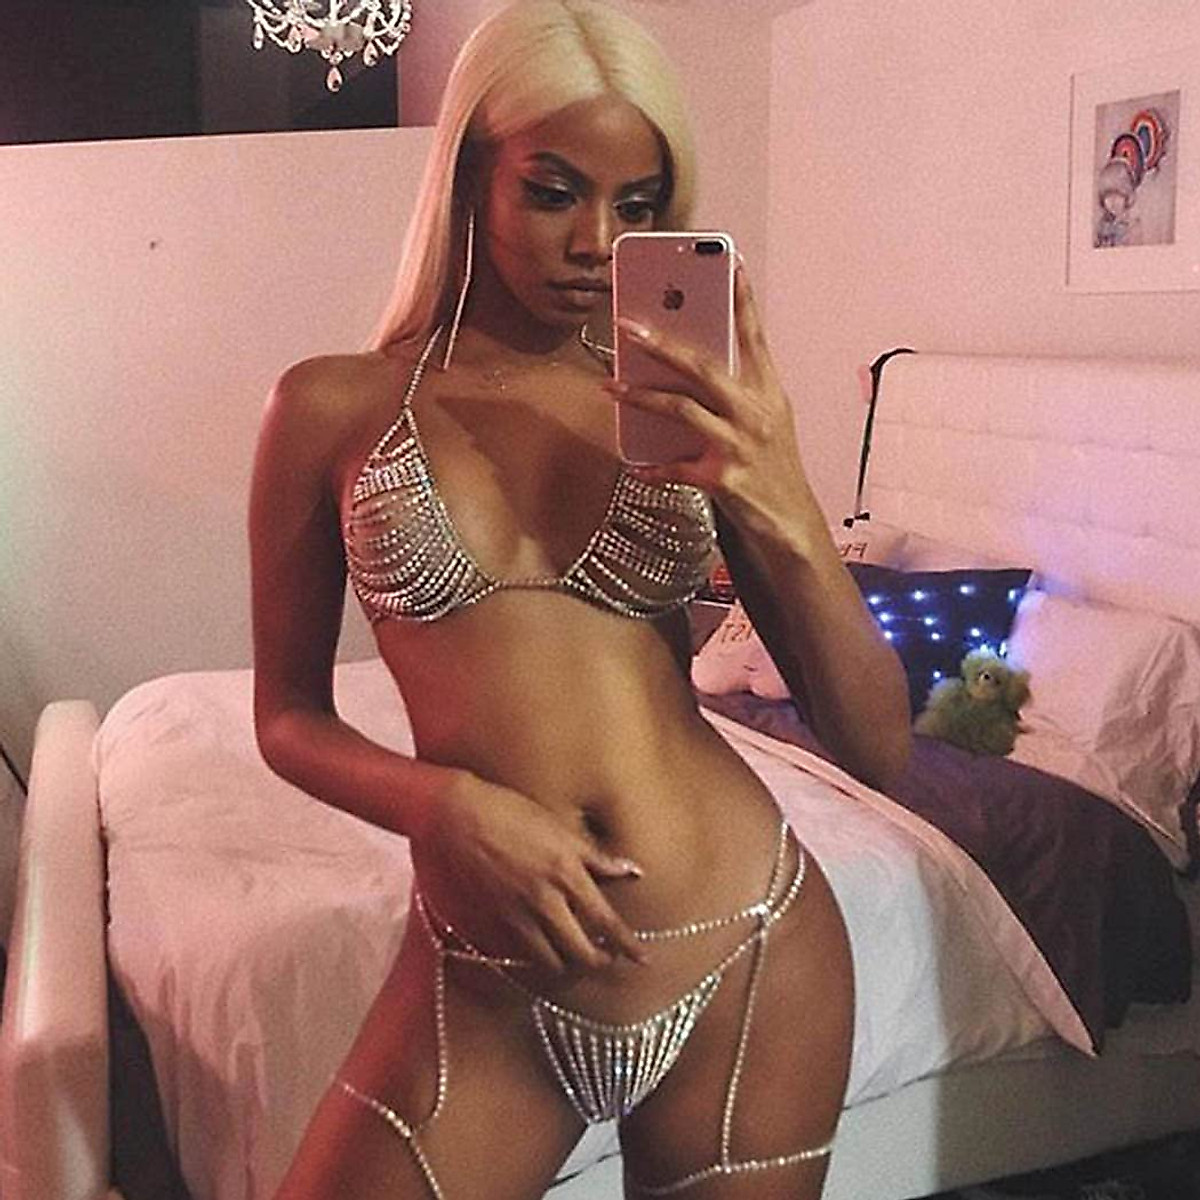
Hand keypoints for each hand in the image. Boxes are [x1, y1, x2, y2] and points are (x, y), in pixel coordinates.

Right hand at [412, 771, 647, 975]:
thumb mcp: (560, 829)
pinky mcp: (494, 920)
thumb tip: (631, 871)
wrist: (458, 816)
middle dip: (598, 963)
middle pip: (580, 953)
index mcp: (566, 874)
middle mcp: (545, 901)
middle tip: (608, 961)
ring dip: (568, 966)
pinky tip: (544, 950)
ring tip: (577, 959)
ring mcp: (517, 914)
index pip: (606, 922)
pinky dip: (538, 959)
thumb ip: (597, 857)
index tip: (642, 959)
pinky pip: (522, 954)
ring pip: (550, 961)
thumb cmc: (512, 812)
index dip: (627, 945)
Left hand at [603, 263, 815, 536]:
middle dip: (662, 344)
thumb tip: (687, 369)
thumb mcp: (766, 424)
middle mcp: (757, 413)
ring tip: (610, 386)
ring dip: (641, 397)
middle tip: (628, 325)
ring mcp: (740, 445)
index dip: (742, 300)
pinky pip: (676, 467)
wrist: (792, 526)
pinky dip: (653, 466)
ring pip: (682, 409)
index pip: (755, 338)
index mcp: (769, 394)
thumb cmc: (772, 472)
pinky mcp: (724, 479)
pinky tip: (635, 463)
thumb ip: (735, 395)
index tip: (730, 262)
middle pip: (704, 368)